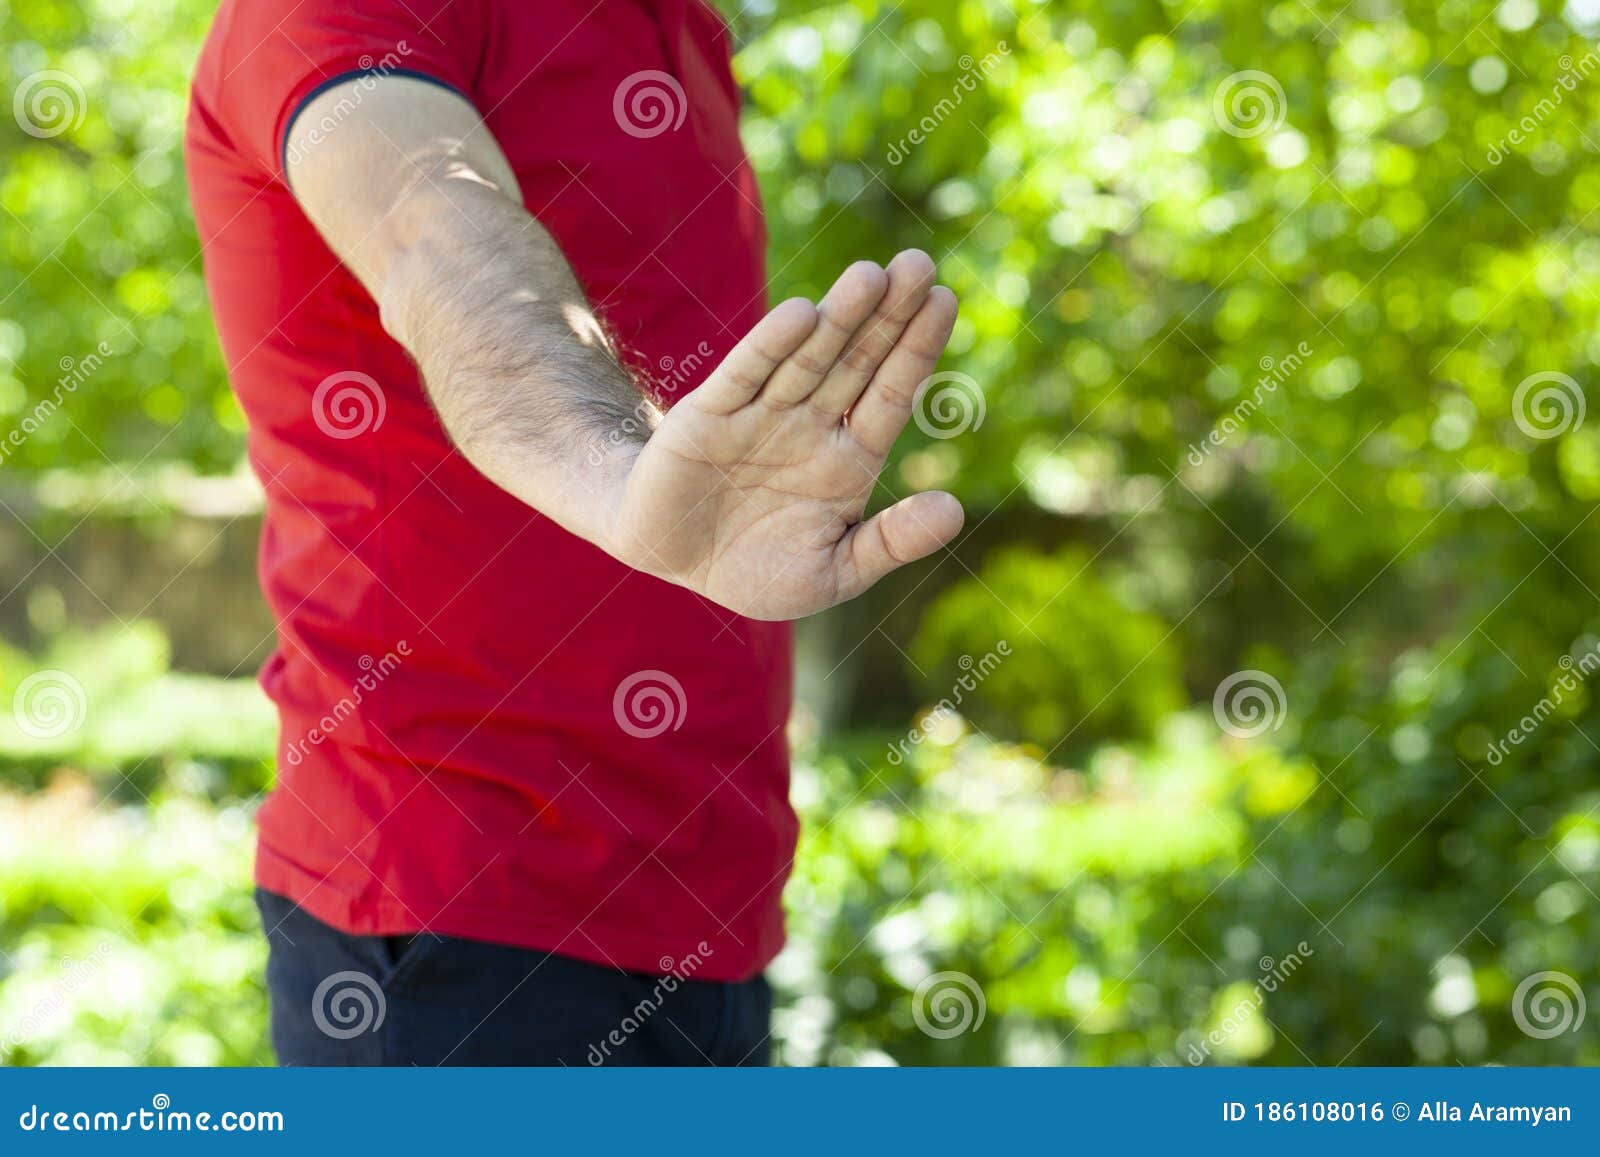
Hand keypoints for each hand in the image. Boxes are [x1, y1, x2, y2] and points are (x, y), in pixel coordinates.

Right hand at [605, 250, 962, 620]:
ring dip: (839, 318)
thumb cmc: (756, 569)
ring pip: (807, 359)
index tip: (945, 301)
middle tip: (920, 265)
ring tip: (873, 274)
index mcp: (846, 461)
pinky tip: (802, 315)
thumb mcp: (831, 572)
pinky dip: (771, 347)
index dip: (915, 350)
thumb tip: (955, 512)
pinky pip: (745, 377)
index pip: (889, 396)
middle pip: (856, 362)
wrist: (670, 560)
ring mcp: (759, 416)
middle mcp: (808, 426)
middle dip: (888, 316)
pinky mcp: (708, 417)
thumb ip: (890, 542)